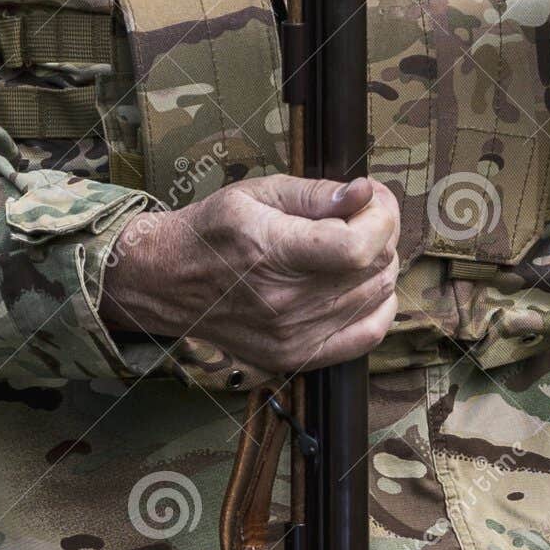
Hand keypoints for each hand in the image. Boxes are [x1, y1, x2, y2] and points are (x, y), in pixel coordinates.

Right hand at [101, 175, 400, 371]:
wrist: (166, 283)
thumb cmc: (211, 231)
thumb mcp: (256, 193)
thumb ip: (316, 193)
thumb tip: (365, 193)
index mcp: (270, 252)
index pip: (357, 248)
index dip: (382, 220)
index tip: (374, 201)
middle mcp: (283, 302)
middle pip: (373, 269)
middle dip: (383, 233)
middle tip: (365, 214)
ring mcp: (291, 335)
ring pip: (376, 297)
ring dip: (379, 265)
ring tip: (355, 244)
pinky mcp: (296, 355)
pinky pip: (367, 334)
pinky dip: (378, 305)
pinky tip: (362, 282)